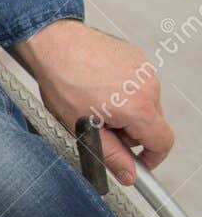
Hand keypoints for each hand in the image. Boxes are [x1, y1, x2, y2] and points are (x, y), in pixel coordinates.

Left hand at [9, 18, 172, 185]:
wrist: (52, 42)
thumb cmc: (62, 80)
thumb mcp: (84, 127)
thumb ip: (111, 155)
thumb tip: (129, 174)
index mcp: (139, 107)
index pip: (163, 142)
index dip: (152, 157)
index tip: (138, 162)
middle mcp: (148, 86)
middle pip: (152, 122)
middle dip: (130, 132)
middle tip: (101, 126)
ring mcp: (143, 68)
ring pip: (143, 102)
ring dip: (125, 110)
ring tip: (94, 102)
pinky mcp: (135, 55)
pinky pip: (136, 82)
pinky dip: (122, 90)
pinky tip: (96, 85)